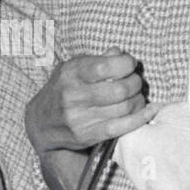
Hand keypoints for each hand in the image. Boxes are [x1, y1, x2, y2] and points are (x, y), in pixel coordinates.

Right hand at [25, 49, 155, 155]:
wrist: (40, 122)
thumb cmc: (63, 89)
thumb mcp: (73, 68)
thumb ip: (97, 60)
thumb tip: (120, 54)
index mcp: (70, 73)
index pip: (108, 66)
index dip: (127, 64)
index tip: (129, 65)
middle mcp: (73, 95)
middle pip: (121, 89)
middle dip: (136, 83)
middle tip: (136, 82)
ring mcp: (79, 117)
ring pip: (124, 108)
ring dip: (138, 100)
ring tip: (137, 96)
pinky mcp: (86, 135)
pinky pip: (121, 127)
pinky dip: (140, 118)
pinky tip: (149, 111)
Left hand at [114, 102, 189, 189]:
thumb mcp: (177, 111)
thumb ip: (161, 110)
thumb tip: (159, 112)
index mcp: (129, 138)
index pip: (127, 125)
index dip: (141, 120)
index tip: (154, 119)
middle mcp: (128, 163)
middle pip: (129, 148)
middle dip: (144, 141)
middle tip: (166, 136)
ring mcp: (140, 183)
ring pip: (141, 167)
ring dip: (153, 160)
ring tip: (177, 154)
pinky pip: (154, 184)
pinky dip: (164, 178)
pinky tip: (181, 171)